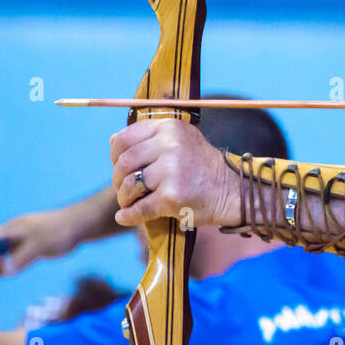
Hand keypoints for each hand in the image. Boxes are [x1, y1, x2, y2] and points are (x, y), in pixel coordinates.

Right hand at [0, 211, 71, 275]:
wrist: (80, 224)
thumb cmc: (61, 230)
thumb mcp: (40, 244)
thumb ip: (21, 257)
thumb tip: (4, 270)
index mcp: (11, 229)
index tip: (1, 265)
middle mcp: (12, 234)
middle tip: (9, 271)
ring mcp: (20, 241)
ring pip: (0, 256)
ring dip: (4, 266)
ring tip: (23, 265)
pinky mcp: (29, 248)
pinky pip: (13, 259)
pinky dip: (15, 266)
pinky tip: (29, 263)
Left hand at [109, 119, 240, 228]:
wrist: (232, 192)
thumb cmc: (203, 167)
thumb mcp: (183, 140)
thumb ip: (151, 137)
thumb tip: (113, 140)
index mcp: (170, 128)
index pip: (126, 138)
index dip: (115, 154)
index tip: (118, 164)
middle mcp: (170, 145)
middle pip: (124, 163)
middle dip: (118, 179)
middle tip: (124, 189)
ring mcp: (171, 171)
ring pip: (128, 186)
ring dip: (124, 198)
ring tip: (129, 203)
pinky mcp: (171, 197)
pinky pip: (139, 208)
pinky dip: (128, 215)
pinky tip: (125, 217)